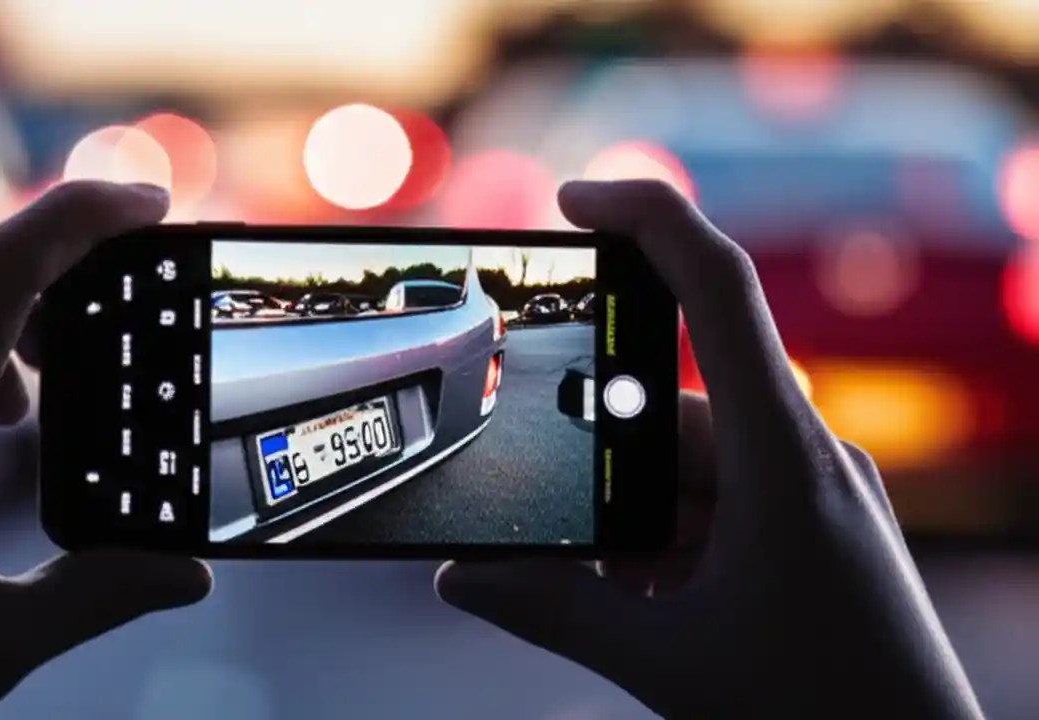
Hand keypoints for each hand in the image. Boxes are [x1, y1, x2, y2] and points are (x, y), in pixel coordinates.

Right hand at [435, 180, 982, 719]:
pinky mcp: (814, 521)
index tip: (573, 198)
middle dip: (613, 475)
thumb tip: (459, 576)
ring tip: (645, 607)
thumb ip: (552, 610)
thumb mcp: (666, 661)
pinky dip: (677, 540)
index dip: (646, 216)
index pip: (717, 288)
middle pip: (675, 411)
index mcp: (783, 454)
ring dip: (645, 525)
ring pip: (694, 465)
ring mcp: (816, 486)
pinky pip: (725, 499)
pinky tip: (668, 606)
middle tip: (603, 561)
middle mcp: (807, 450)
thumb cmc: (818, 714)